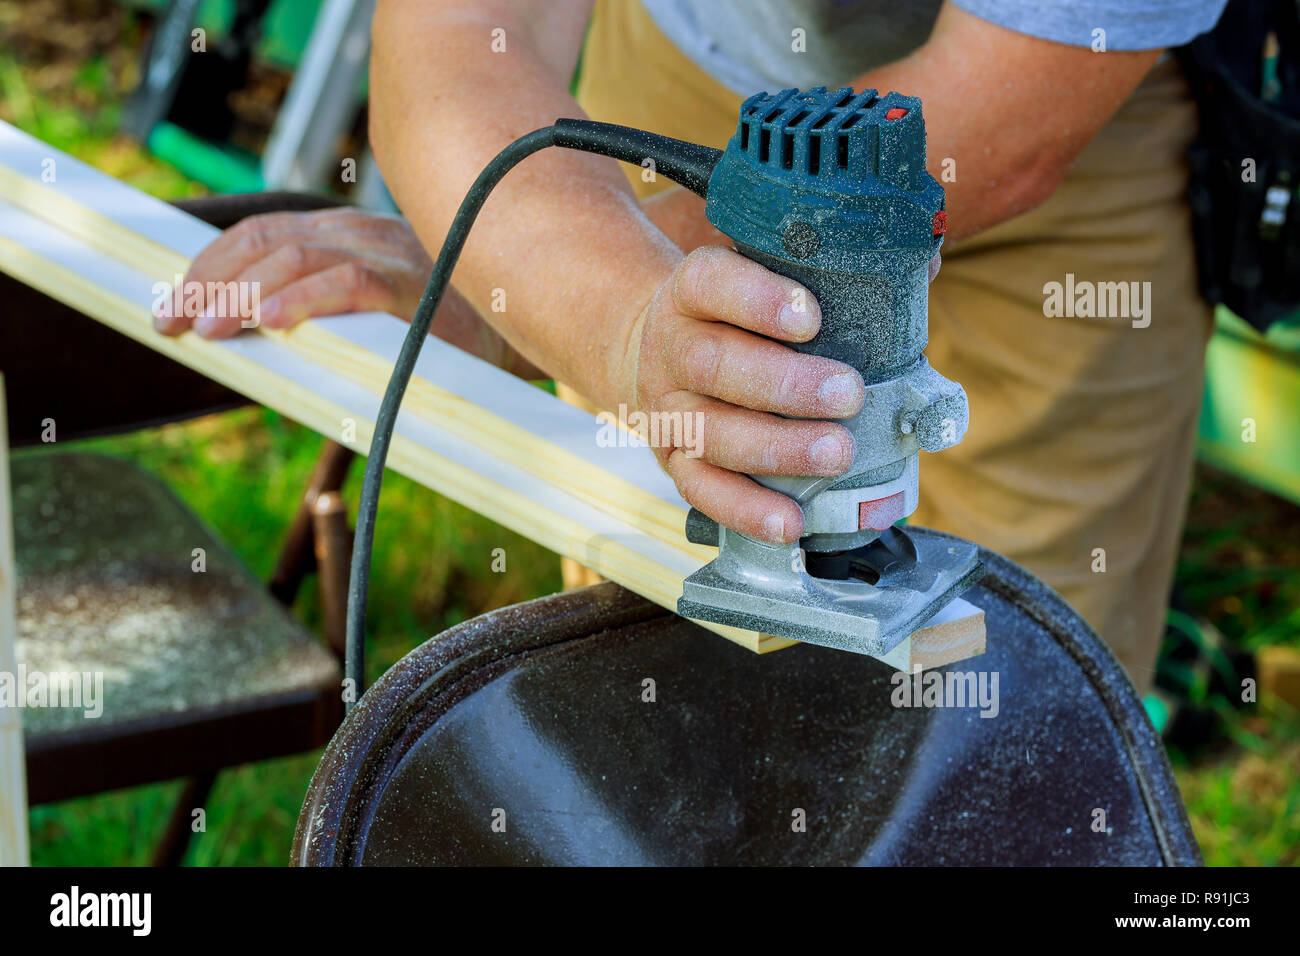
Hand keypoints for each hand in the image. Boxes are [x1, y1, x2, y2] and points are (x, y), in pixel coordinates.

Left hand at [154, 207, 542, 375]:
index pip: (259, 234)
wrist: (520, 332)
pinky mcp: (412, 282)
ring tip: (206, 330)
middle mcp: (357, 233)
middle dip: (206, 281)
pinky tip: (269, 323)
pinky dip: (304, 300)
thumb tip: (262, 359)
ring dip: (240, 293)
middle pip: (263, 238)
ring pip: (295, 254)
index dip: (207, 267)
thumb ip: (323, 324)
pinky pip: (349, 282)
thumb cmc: (444, 338)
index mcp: (344, 236)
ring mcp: (385, 251)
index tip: (167, 308)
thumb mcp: (373, 320)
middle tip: (169, 324)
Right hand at [619, 245, 865, 544]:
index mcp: (692, 292)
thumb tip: (924, 262)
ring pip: (710, 432)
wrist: (660, 354)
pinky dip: (747, 509)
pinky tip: (791, 521)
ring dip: (778, 448)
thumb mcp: (762, 279)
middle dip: (785, 383)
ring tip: (837, 454)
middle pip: (712, 364)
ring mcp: (667, 409)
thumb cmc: (737, 317)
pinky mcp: (673, 460)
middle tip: (848, 393)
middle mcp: (670, 348)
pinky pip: (703, 490)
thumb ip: (832, 271)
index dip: (757, 300)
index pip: (710, 282)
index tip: (811, 317)